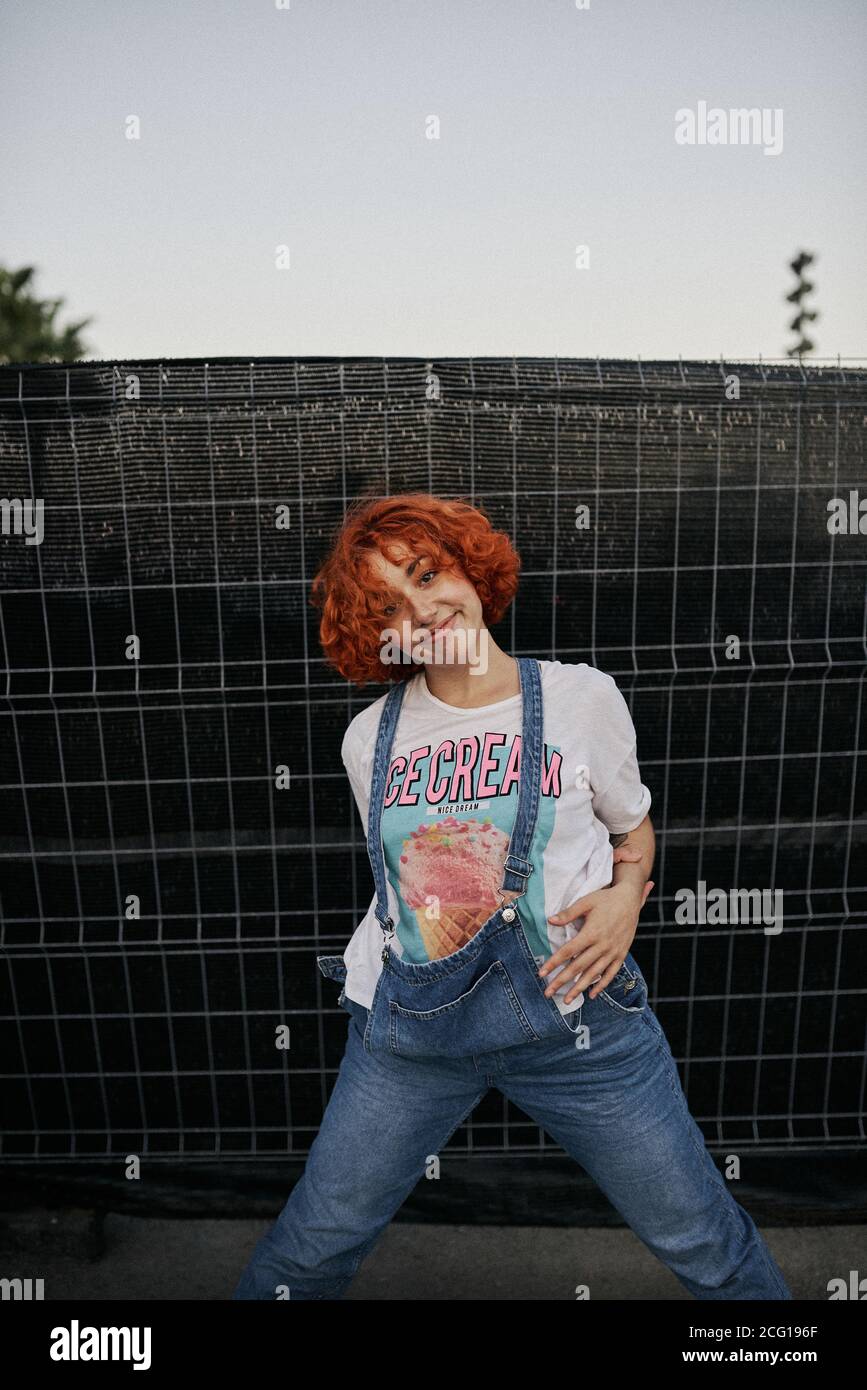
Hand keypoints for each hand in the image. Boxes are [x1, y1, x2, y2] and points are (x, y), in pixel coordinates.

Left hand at [539, 865, 654, 1004]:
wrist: (630, 899)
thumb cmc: (606, 899)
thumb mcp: (586, 902)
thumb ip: (568, 913)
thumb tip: (550, 920)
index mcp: (591, 932)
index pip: (568, 952)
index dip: (554, 963)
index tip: (542, 973)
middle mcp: (602, 945)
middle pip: (578, 967)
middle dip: (562, 981)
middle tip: (548, 992)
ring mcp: (613, 951)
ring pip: (593, 974)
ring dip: (579, 988)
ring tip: (567, 999)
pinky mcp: (621, 954)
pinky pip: (610, 973)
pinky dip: (601, 985)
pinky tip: (591, 995)